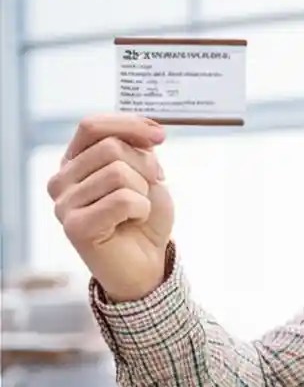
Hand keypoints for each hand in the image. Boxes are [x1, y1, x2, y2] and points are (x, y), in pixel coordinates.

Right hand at [48, 114, 172, 301]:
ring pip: (119, 173)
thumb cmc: (144, 216)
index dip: (129, 124)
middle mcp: (61, 181)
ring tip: (136, 211)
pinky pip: (123, 200)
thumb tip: (148, 130)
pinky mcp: (74, 227)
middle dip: (144, 166)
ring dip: (143, 192)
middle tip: (149, 189)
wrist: (147, 262)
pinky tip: (132, 223)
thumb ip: (137, 148)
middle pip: (110, 147)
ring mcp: (63, 204)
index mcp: (74, 162)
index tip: (160, 136)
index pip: (92, 126)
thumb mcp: (146, 173)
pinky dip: (141, 210)